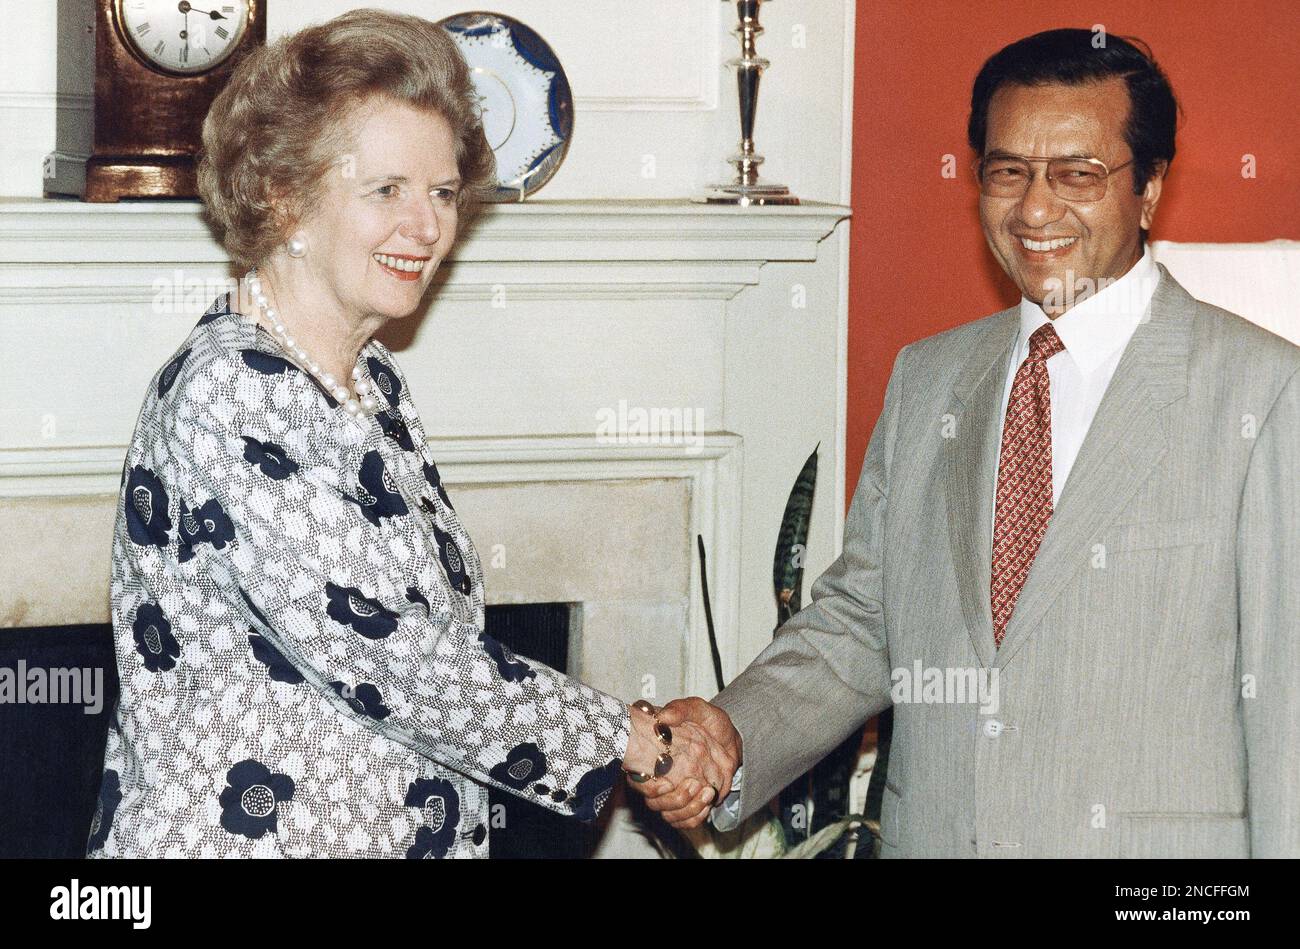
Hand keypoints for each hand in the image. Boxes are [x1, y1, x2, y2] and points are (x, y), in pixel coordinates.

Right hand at [635, 697, 741, 829]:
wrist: (730, 736)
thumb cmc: (711, 722)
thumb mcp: (698, 709)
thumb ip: (680, 709)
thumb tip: (663, 717)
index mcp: (657, 757)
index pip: (639, 781)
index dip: (648, 788)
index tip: (666, 783)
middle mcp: (662, 777)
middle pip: (654, 804)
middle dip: (673, 800)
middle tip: (694, 784)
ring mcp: (677, 792)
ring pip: (669, 815)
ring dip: (687, 809)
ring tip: (707, 792)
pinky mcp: (691, 802)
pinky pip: (685, 822)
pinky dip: (695, 817)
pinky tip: (707, 803)